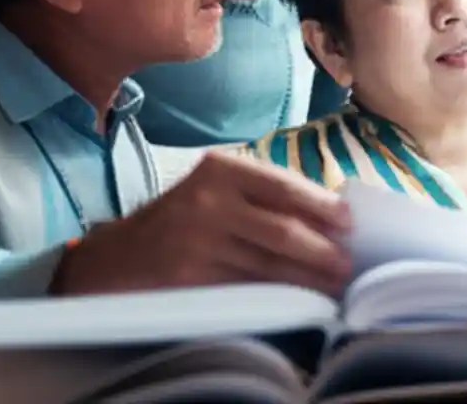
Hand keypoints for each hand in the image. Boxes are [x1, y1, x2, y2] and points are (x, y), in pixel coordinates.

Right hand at [51, 151, 350, 295]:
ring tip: (333, 284)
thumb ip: (263, 194)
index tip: (350, 223)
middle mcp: (210, 200)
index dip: (323, 207)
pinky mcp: (190, 276)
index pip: (286, 187)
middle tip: (348, 264)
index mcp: (223, 168)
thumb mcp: (216, 189)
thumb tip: (330, 214)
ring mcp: (198, 240)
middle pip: (284, 229)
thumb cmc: (182, 219)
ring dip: (308, 278)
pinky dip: (279, 294)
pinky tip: (298, 297)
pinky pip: (247, 287)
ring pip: (270, 264)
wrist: (117, 256)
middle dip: (323, 251)